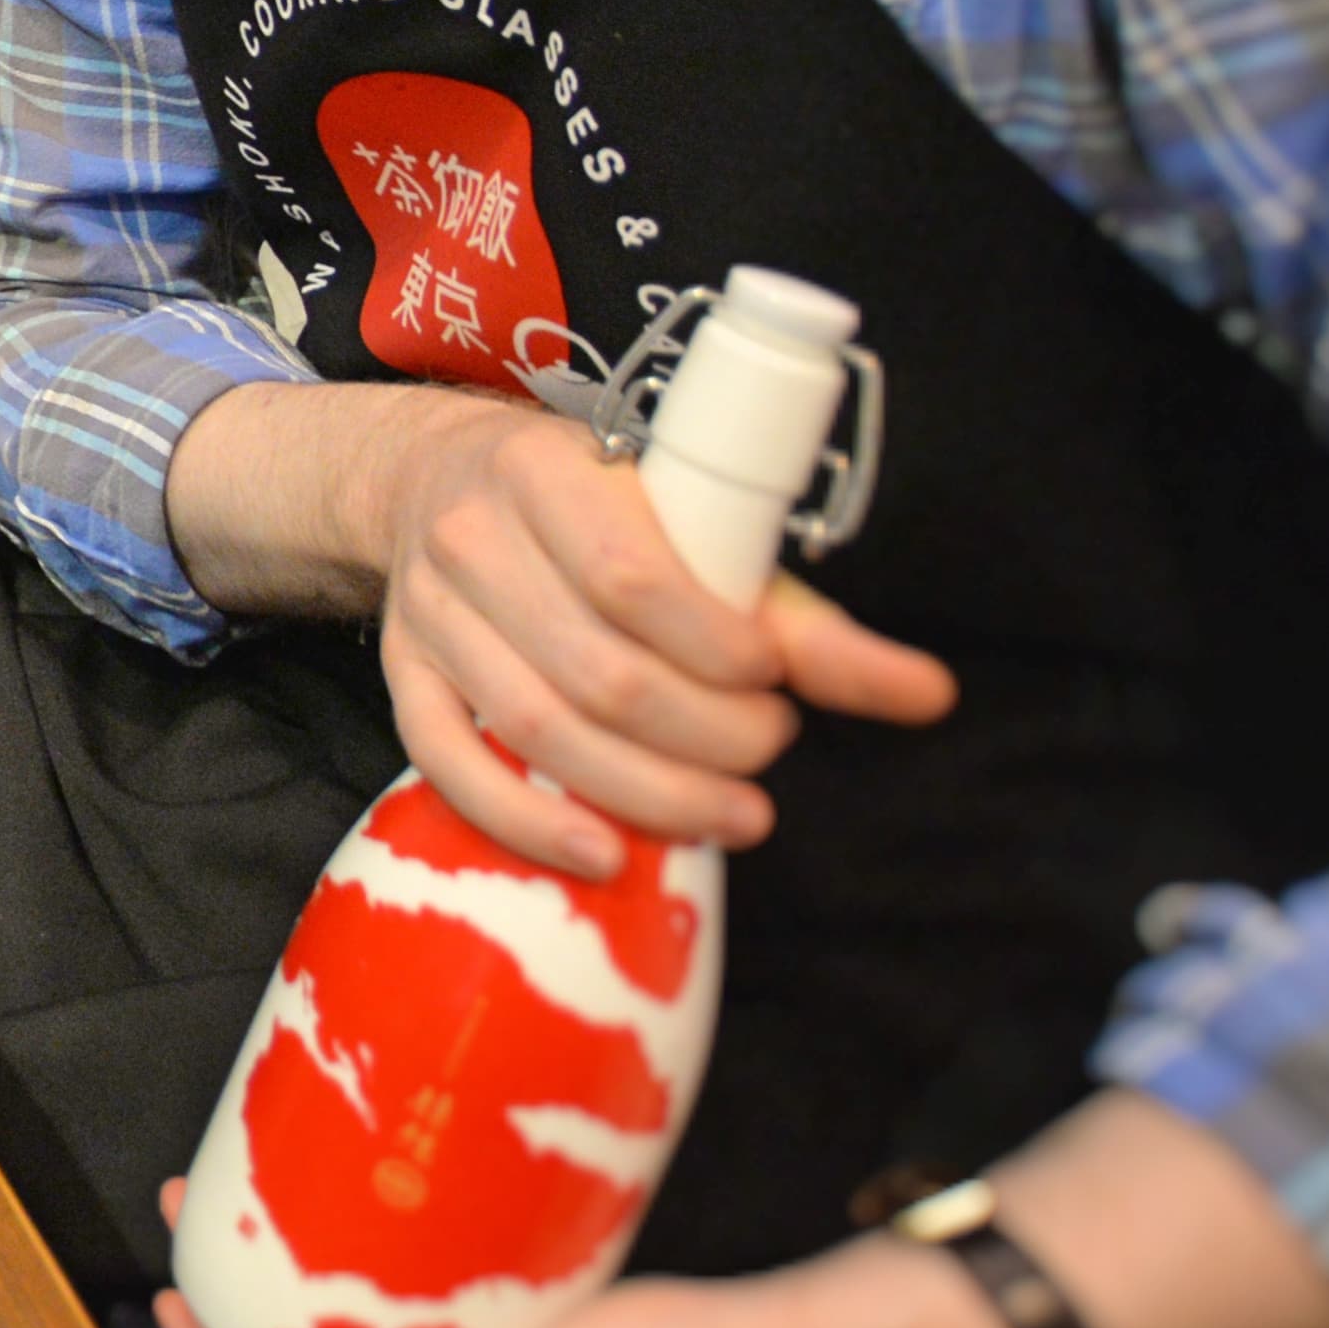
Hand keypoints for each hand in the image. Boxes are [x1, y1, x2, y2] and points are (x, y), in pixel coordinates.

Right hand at [372, 401, 955, 873]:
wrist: (431, 478)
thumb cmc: (592, 505)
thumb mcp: (690, 522)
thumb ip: (797, 615)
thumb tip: (926, 694)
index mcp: (545, 472)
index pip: (634, 580)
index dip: (721, 653)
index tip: (776, 682)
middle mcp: (471, 537)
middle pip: (600, 673)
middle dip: (710, 736)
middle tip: (766, 749)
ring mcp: (429, 613)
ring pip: (538, 729)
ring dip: (650, 793)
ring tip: (731, 811)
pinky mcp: (402, 676)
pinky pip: (450, 765)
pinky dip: (527, 823)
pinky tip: (605, 855)